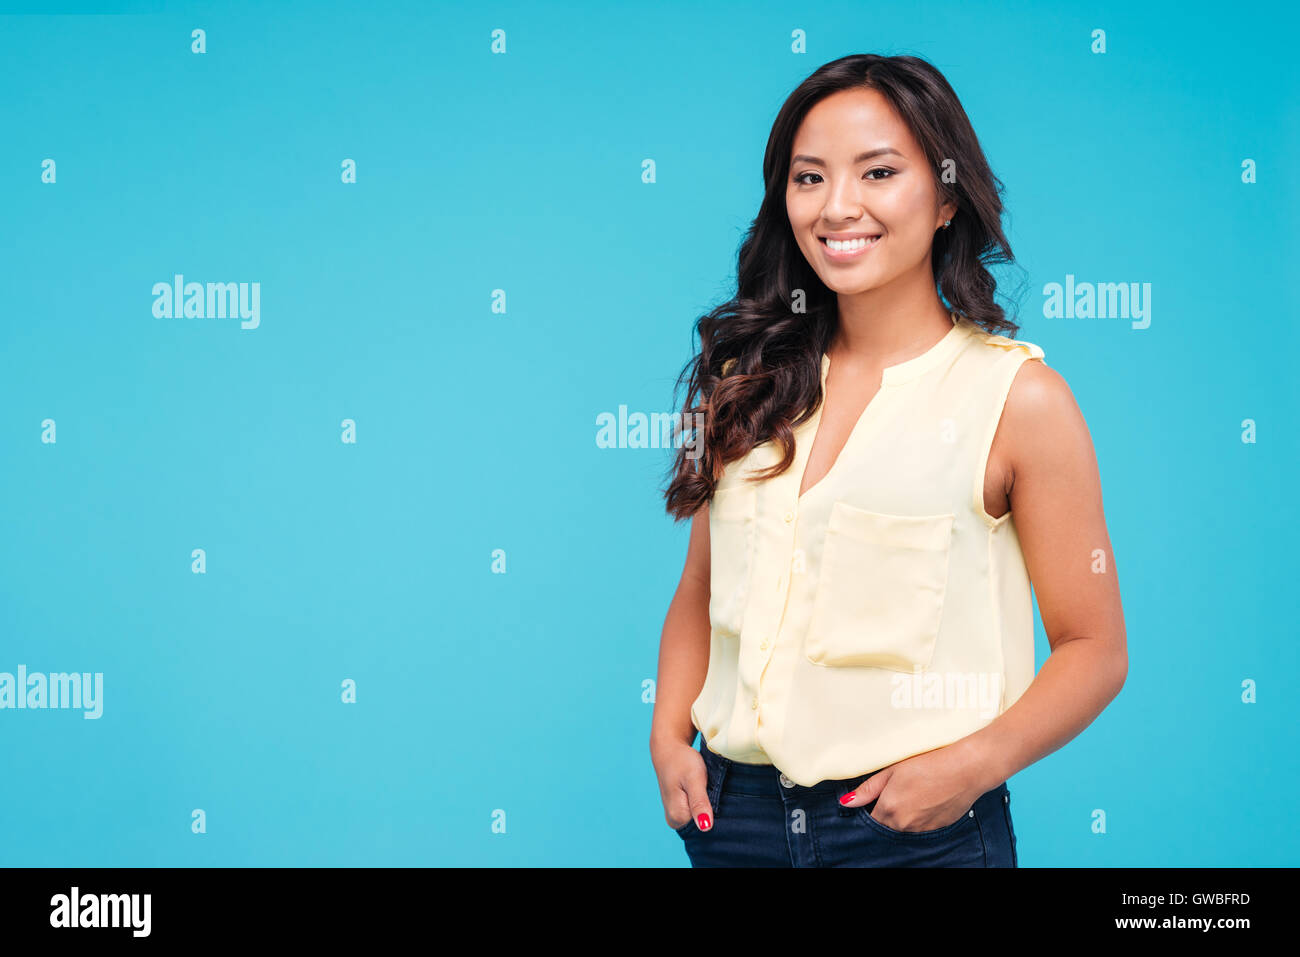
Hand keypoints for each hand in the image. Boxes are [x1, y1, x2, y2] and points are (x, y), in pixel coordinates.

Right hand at [652, 739, 713, 831]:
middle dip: (712, 809)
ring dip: (708, 805)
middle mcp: (675, 821)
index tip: (712, 791)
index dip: (715, 810)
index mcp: (677, 817)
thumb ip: (699, 802)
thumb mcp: (694, 778)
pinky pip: (697, 813)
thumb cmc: (682, 761)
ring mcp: (676, 818)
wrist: (669, 750)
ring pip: (701, 818)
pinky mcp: (679, 812)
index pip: (707, 825)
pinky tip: (703, 791)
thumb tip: (705, 827)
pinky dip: (704, 804)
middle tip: (709, 786)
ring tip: (706, 787)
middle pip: (703, 824)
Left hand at [841, 742, 988, 832]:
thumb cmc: (928, 763)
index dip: (871, 808)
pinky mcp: (939, 828)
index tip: (876, 796)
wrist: (966, 768)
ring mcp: (923, 829)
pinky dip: (921, 816)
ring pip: (905, 827)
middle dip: (887, 811)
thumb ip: (869, 789)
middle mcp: (904, 825)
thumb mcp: (893, 770)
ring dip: (904, 815)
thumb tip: (847, 802)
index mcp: (889, 810)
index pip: (870, 820)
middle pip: (887, 824)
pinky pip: (922, 827)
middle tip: (899, 790)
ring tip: (915, 791)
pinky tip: (928, 798)